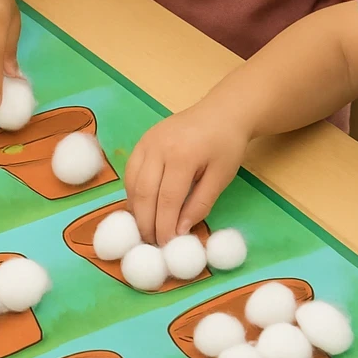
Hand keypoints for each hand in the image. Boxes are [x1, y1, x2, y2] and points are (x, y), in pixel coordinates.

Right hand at [125, 103, 251, 245]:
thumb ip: (200, 204)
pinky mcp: (142, 141)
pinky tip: (141, 207)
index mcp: (182, 156)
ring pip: (133, 183)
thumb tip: (180, 230)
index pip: (168, 199)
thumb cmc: (226, 145)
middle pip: (145, 193)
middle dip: (146, 222)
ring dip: (136, 209)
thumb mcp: (221, 177)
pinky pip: (131, 172)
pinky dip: (133, 193)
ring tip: (145, 228)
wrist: (221, 112)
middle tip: (151, 242)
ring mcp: (147, 142)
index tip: (167, 245)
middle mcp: (158, 147)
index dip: (165, 225)